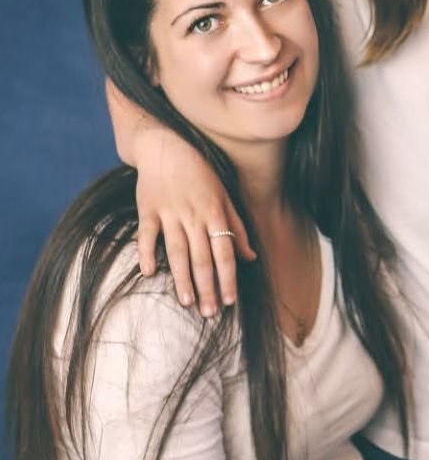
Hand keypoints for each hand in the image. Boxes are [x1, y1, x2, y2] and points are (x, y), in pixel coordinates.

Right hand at [132, 123, 254, 315]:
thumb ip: (236, 227)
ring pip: (177, 250)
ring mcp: (169, 212)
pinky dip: (146, 252)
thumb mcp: (224, 195)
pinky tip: (148, 272)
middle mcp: (193, 214)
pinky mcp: (147, 209)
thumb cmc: (200, 173)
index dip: (227, 277)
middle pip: (201, 256)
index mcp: (214, 212)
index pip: (224, 251)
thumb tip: (251, 257)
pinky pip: (146, 234)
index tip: (230, 301)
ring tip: (188, 302)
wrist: (166, 145)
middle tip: (209, 313)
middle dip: (207, 286)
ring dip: (182, 277)